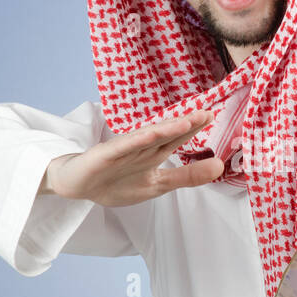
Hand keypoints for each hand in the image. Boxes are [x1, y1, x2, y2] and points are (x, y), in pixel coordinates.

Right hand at [44, 109, 223, 206]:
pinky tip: (150, 134)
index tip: (212, 115)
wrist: (76, 185)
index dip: (194, 127)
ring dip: (166, 129)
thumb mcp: (158, 184)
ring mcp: (122, 150)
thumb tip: (220, 166)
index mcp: (153, 153)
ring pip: (147, 137)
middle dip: (185, 123)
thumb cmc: (116, 182)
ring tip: (186, 122)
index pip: (177, 138)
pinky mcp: (104, 155)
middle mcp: (140, 147)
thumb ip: (187, 176)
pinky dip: (136, 141)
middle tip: (206, 111)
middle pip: (166, 133)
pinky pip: (122, 147)